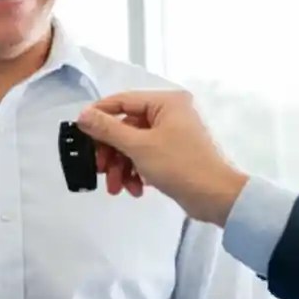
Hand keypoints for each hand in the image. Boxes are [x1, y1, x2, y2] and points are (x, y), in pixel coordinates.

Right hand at [77, 89, 249, 225]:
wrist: (218, 198)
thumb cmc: (181, 166)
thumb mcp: (139, 146)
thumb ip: (108, 129)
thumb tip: (83, 115)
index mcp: (167, 102)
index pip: (122, 101)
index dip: (99, 116)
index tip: (80, 133)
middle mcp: (171, 112)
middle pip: (126, 126)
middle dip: (112, 152)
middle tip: (100, 170)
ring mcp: (174, 134)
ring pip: (134, 145)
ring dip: (122, 167)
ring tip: (117, 188)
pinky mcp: (174, 154)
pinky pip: (146, 156)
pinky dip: (137, 172)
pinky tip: (135, 189)